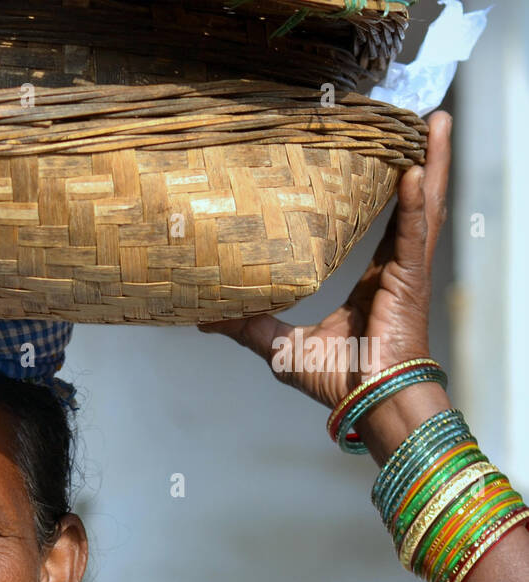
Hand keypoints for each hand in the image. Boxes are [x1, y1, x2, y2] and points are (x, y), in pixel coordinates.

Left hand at [198, 111, 452, 411]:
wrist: (367, 404)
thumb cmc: (337, 381)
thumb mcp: (279, 346)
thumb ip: (248, 325)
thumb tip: (205, 318)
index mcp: (374, 278)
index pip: (382, 220)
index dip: (387, 187)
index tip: (384, 152)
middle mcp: (395, 268)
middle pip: (411, 201)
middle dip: (420, 158)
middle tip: (424, 117)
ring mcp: (406, 272)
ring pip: (423, 206)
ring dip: (431, 162)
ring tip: (437, 121)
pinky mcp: (409, 282)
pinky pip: (413, 234)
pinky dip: (415, 202)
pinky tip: (414, 171)